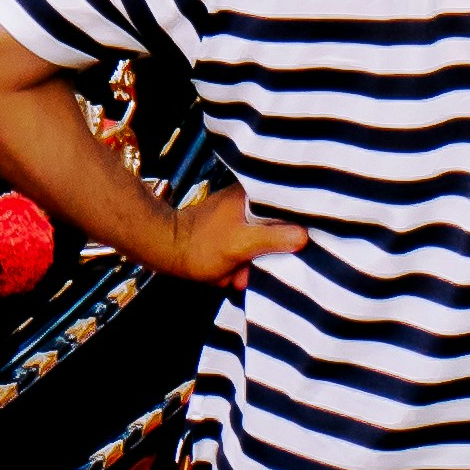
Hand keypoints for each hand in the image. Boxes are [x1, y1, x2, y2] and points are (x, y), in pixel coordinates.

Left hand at [164, 184, 307, 287]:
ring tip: (236, 276)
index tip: (303, 242)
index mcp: (255, 193)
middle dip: (267, 253)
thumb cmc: (202, 244)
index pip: (290, 204)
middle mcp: (248, 199)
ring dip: (250, 261)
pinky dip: (239, 260)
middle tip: (255, 270)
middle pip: (275, 226)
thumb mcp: (241, 245)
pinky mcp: (227, 229)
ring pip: (259, 239)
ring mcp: (237, 214)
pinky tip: (228, 274)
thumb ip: (274, 239)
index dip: (298, 224)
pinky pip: (244, 245)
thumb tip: (305, 236)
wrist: (163, 252)